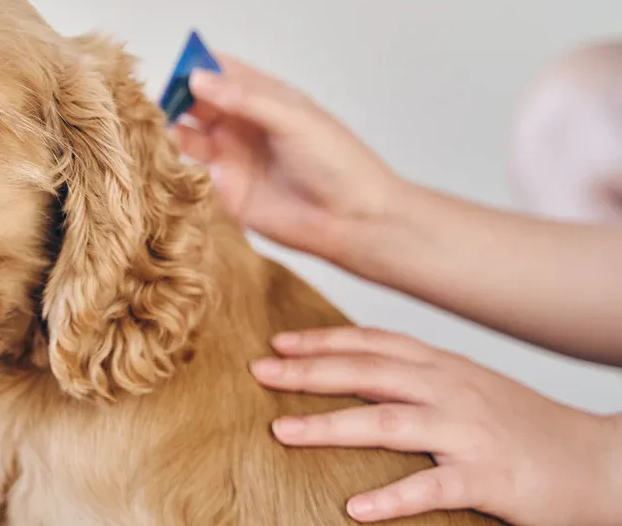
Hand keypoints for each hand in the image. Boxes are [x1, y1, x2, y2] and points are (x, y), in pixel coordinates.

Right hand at [173, 56, 397, 260]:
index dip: (194, 66)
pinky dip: (171, 160)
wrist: (351, 220)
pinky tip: (160, 155)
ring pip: (187, 133)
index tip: (174, 71)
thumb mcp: (293, 119)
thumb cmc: (336, 162)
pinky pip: (189, 170)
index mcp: (263, 97)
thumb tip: (196, 79)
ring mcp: (230, 155)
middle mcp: (241, 123)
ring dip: (167, 127)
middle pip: (195, 100)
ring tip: (149, 127)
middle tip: (151, 102)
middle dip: (173, 96)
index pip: (219, 70)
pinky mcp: (223, 188)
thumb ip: (245, 99)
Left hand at [250, 326, 621, 524]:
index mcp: (443, 365)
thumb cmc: (523, 424)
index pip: (372, 343)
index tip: (278, 342)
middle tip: (260, 372)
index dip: (323, 340)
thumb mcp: (467, 384)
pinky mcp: (487, 478)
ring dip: (331, 427)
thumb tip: (359, 370)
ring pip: (387, 422)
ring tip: (282, 433)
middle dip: (309, 371)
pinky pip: (432, 488)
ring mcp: (467, 431)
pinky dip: (392, 498)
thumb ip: (418, 375)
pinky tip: (354, 509)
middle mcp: (449, 389)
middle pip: (367, 372)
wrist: (596, 459)